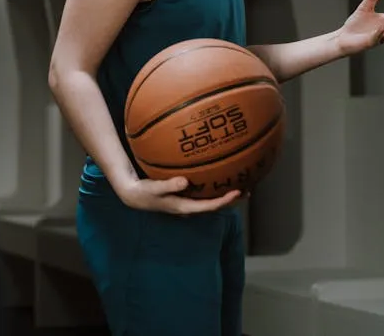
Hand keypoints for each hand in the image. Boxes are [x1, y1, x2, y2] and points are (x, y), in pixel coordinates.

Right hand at [114, 175, 242, 215]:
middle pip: (216, 206)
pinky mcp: (185, 198)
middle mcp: (189, 207)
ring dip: (225, 195)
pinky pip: (204, 194)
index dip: (225, 201)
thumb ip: (168, 185)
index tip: (237, 191)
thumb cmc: (145, 192)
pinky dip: (214, 188)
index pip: (210, 207)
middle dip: (232, 199)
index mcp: (185, 207)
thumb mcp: (154, 189)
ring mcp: (188, 203)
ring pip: (211, 201)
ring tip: (240, 183)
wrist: (135, 196)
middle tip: (248, 189)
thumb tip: (185, 182)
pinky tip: (218, 177)